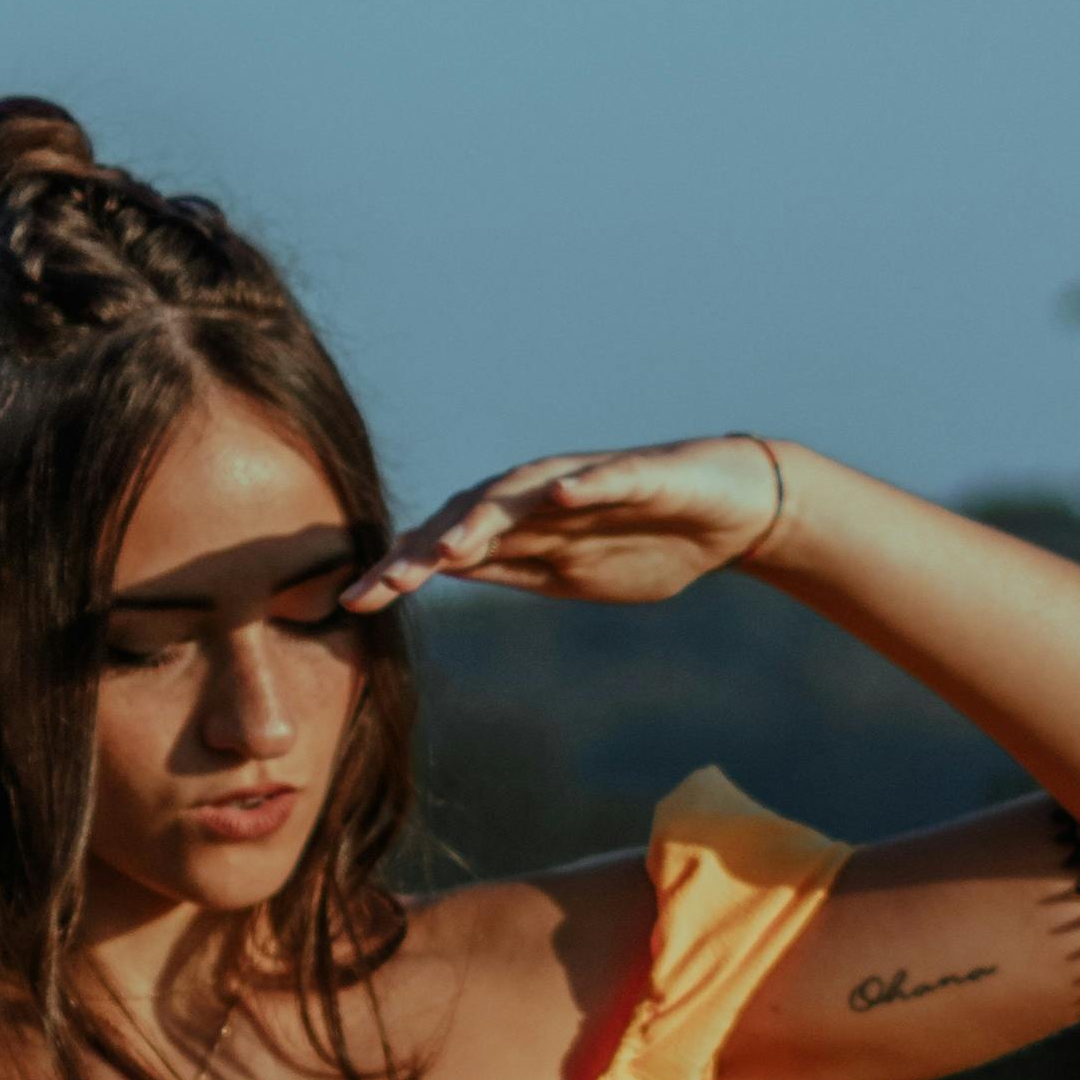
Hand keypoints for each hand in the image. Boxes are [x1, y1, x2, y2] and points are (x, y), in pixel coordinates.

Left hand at [340, 436, 792, 615]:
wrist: (727, 511)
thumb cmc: (643, 540)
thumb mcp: (563, 572)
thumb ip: (504, 567)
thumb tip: (434, 573)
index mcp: (521, 527)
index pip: (446, 546)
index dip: (400, 570)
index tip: (353, 605)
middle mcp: (542, 497)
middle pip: (470, 517)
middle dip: (425, 549)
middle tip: (383, 584)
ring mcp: (588, 483)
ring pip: (526, 495)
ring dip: (487, 517)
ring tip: (451, 546)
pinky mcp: (643, 474)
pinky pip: (608, 478)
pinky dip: (583, 485)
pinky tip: (560, 495)